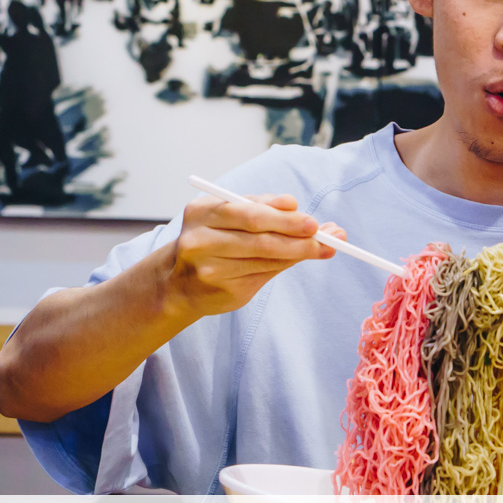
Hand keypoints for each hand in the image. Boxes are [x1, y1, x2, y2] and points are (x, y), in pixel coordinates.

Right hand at [169, 193, 345, 318]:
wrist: (178, 283)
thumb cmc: (213, 241)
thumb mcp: (230, 218)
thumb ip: (265, 211)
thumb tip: (306, 213)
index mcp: (202, 211)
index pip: (249, 212)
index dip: (283, 217)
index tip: (312, 221)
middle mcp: (200, 239)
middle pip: (258, 237)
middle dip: (296, 237)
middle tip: (325, 236)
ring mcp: (208, 268)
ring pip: (264, 258)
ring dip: (298, 253)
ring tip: (324, 248)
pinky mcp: (220, 291)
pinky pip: (261, 276)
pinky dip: (283, 266)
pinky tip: (296, 260)